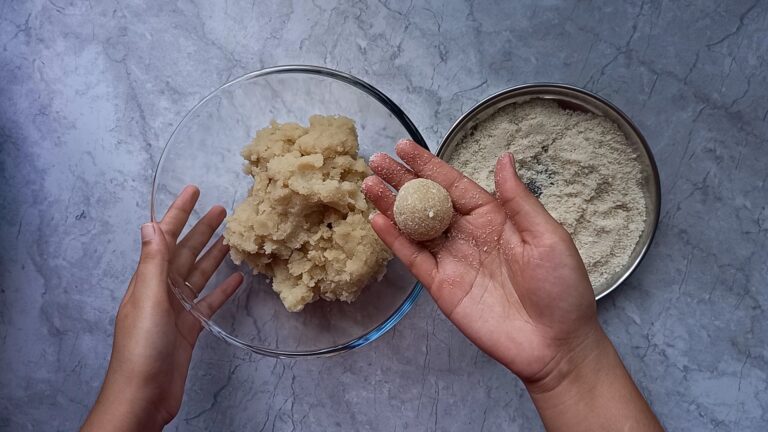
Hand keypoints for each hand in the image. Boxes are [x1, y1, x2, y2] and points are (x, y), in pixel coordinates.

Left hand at [83, 186, 242, 430]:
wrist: (142, 396)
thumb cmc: (142, 349)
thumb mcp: (148, 301)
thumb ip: (152, 263)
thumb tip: (151, 224)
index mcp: (147, 281)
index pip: (165, 239)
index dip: (178, 213)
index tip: (193, 189)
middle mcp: (160, 291)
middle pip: (185, 253)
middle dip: (200, 229)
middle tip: (221, 208)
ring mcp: (175, 311)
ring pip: (198, 275)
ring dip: (213, 254)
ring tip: (231, 236)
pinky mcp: (188, 329)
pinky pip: (208, 302)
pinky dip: (221, 289)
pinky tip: (236, 278)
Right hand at [362, 141, 662, 430]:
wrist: (554, 343)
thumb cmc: (560, 287)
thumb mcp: (547, 236)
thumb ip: (518, 200)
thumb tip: (504, 158)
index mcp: (494, 217)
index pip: (454, 184)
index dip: (428, 165)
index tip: (404, 146)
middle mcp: (469, 234)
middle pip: (428, 201)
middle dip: (401, 180)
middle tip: (375, 160)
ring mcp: (453, 260)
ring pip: (414, 227)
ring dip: (391, 206)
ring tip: (368, 184)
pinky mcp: (441, 286)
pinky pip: (413, 258)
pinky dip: (394, 240)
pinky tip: (377, 220)